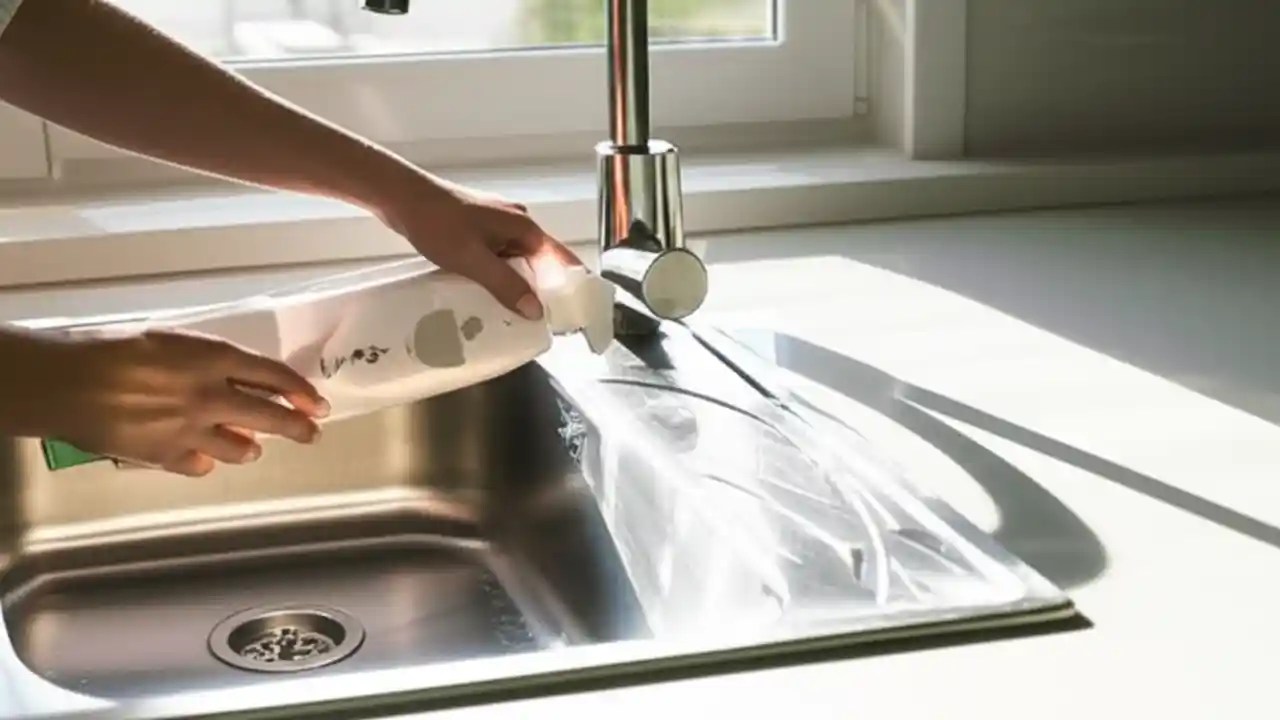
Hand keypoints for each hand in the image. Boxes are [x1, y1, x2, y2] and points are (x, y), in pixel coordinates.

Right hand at [36, 329, 328, 476]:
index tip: (318, 403)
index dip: (300, 390)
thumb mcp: (171, 341)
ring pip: (241, 448)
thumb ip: (209, 361)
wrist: (68, 383)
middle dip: (297, 427)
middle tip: (312, 433)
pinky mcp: (167, 456)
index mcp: (212, 358)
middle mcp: (210, 396)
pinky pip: (201, 465)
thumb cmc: (115, 348)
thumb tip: (240, 380)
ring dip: (250, 447)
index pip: (273, 375)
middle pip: (270, 416)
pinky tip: (203, 456)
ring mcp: (190, 429)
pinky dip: (205, 460)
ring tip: (252, 447)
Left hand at [374, 172, 583, 319]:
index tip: (574, 315)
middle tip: (543, 325)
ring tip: (519, 317)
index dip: (571, 286)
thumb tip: (536, 312)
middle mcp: (517, 224)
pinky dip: (501, 277)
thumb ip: (506, 285)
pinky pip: (500, 258)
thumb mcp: (473, 259)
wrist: (402, 197)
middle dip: (544, 292)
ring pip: (519, 262)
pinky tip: (491, 296)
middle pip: (542, 263)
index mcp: (524, 227)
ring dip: (519, 286)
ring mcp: (498, 225)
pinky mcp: (480, 229)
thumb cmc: (438, 224)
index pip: (562, 259)